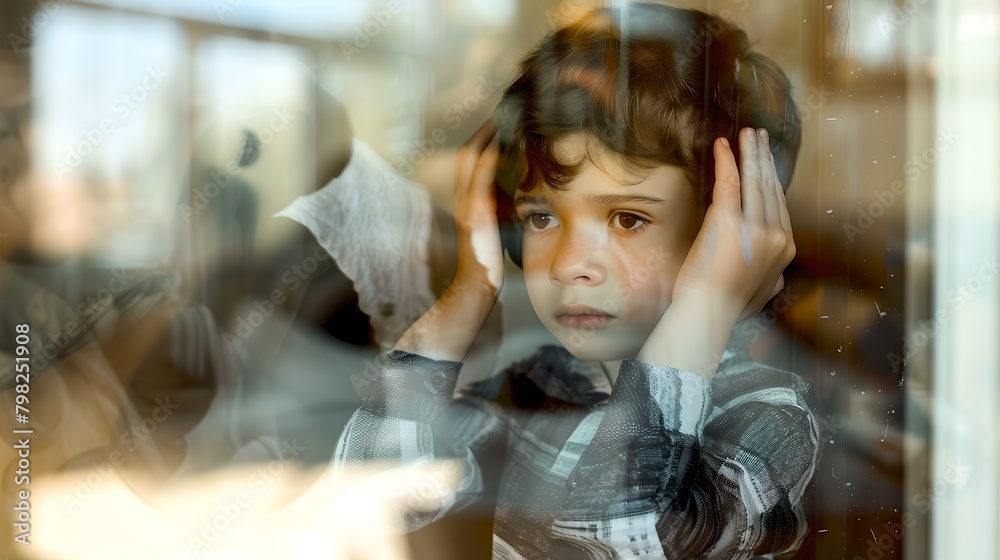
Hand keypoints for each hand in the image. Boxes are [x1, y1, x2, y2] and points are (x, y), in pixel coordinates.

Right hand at [452, 118, 503, 294]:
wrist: (476, 285)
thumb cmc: (489, 260)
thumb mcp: (496, 226)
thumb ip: (501, 206)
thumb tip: (517, 190)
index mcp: (467, 200)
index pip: (470, 160)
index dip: (482, 138)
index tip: (500, 120)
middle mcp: (462, 198)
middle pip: (467, 151)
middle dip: (483, 129)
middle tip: (502, 109)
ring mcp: (466, 204)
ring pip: (470, 159)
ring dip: (485, 135)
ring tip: (502, 117)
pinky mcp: (475, 213)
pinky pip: (480, 177)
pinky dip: (488, 156)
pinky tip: (500, 142)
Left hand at [671, 127, 794, 322]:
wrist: (709, 312)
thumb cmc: (730, 307)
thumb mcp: (763, 295)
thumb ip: (772, 280)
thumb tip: (776, 278)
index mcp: (785, 249)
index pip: (779, 205)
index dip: (772, 179)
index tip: (767, 161)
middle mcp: (775, 234)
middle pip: (769, 187)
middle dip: (764, 158)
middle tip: (759, 137)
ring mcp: (754, 227)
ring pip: (754, 181)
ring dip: (750, 153)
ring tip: (747, 134)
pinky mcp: (727, 221)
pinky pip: (729, 183)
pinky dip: (726, 161)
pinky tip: (723, 144)